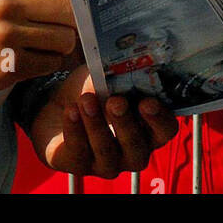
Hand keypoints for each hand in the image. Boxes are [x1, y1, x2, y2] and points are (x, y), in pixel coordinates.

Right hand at [0, 0, 78, 98]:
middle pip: (69, 11)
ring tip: (46, 47)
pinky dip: (47, 64)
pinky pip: (49, 64)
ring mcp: (6, 35)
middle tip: (68, 30)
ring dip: (61, 47)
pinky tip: (32, 61)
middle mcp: (7, 2)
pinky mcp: (6, 66)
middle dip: (74, 24)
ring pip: (63, 40)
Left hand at [32, 66, 178, 177]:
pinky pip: (79, 153)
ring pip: (106, 152)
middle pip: (136, 147)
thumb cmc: (93, 90)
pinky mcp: (79, 165)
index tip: (147, 102)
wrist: (57, 105)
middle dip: (125, 124)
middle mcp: (132, 152)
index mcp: (148, 129)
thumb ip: (121, 74)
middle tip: (115, 101)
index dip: (159, 119)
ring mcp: (107, 163)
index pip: (166, 130)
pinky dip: (75, 130)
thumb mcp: (108, 77)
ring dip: (96, 125)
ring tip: (86, 100)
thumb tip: (126, 56)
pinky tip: (71, 111)